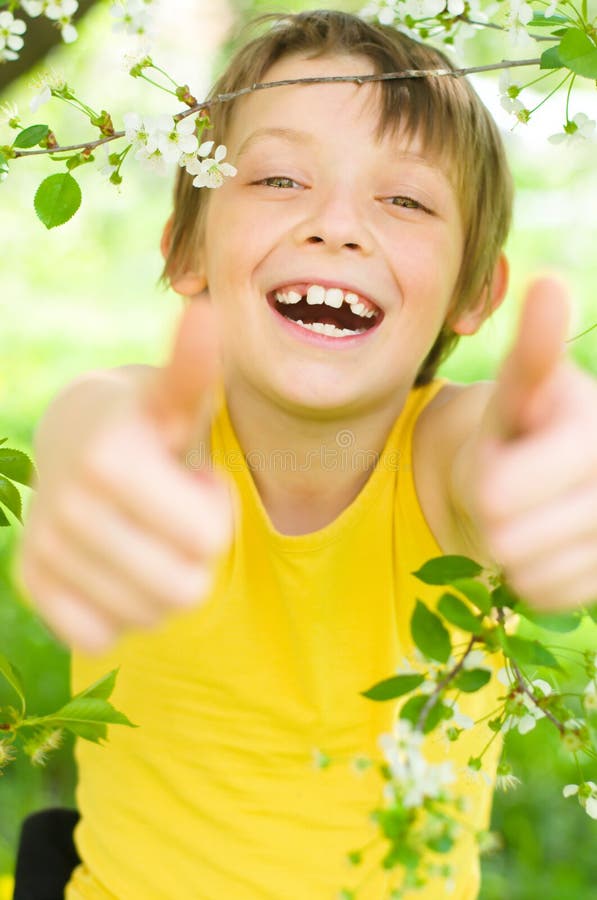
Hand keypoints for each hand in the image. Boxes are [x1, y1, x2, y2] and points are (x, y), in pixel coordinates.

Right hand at [19, 299, 234, 652]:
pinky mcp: (30, 584)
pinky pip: (101, 636)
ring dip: (164, 580)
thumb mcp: (177, 399)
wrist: (79, 440)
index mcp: (110, 457)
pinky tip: (118, 565)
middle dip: (195, 553)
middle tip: (174, 513)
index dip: (216, 512)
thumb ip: (192, 370)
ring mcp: (42, 548)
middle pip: (185, 590)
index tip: (195, 481)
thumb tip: (204, 314)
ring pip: (147, 617)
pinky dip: (122, 610)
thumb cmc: (150, 426)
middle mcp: (66, 505)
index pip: (209, 541)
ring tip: (148, 531)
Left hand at [473, 277, 596, 610]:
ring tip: (524, 516)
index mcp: (590, 431)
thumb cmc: (517, 429)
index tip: (497, 474)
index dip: (491, 485)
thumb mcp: (513, 391)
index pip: (500, 491)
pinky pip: (544, 594)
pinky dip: (529, 578)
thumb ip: (532, 353)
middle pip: (505, 534)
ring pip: (526, 569)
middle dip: (490, 515)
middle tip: (504, 493)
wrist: (531, 485)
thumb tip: (550, 286)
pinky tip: (543, 546)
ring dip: (508, 548)